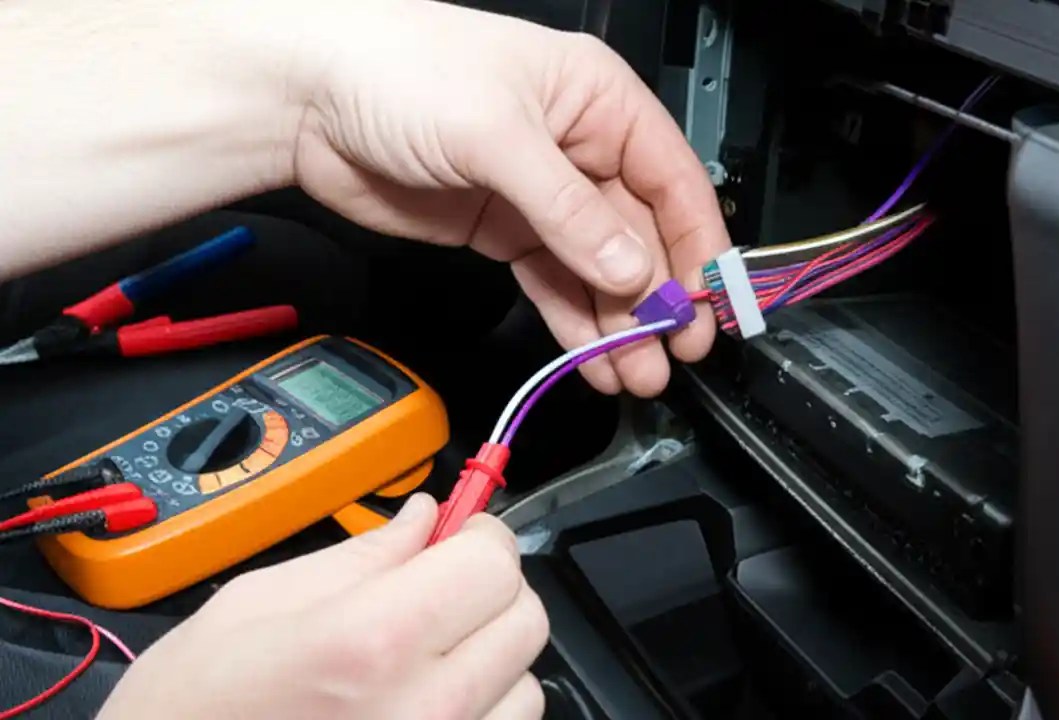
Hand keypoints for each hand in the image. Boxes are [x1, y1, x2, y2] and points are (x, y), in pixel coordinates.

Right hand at [97, 495, 548, 719]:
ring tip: (423, 661)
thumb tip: (424, 519)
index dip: (480, 537)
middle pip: (525, 619)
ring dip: (490, 658)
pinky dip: (483, 711)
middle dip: (489, 590)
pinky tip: (425, 705)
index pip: (493, 563)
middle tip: (438, 590)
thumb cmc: (188, 714)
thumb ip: (361, 557)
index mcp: (371, 640)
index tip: (458, 536)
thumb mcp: (256, 606)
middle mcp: (424, 709)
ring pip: (526, 683)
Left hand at [290, 0, 730, 396]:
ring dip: (619, 322)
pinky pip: (552, 282)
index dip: (695, 246)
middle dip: (657, 297)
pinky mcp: (502, 230)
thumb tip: (628, 269)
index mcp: (597, 102)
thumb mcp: (497, 136)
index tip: (706, 303)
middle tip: (674, 350)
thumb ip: (568, 210)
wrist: (306, 96)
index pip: (672, 179)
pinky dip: (574, 321)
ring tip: (638, 371)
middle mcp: (577, 148)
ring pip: (597, 268)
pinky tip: (594, 356)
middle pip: (639, 234)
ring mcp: (539, 194)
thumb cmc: (398, 69)